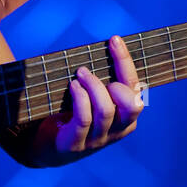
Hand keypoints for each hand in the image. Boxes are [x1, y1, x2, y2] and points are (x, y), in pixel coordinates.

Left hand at [32, 35, 144, 166]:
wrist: (51, 146)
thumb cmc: (75, 113)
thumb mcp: (94, 99)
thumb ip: (103, 81)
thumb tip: (105, 46)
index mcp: (127, 118)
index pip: (135, 88)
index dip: (125, 62)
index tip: (114, 40)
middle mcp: (117, 130)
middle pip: (132, 105)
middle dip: (117, 80)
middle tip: (92, 69)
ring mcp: (98, 139)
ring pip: (106, 110)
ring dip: (92, 85)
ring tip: (80, 73)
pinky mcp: (77, 144)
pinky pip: (84, 119)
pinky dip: (80, 98)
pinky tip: (73, 86)